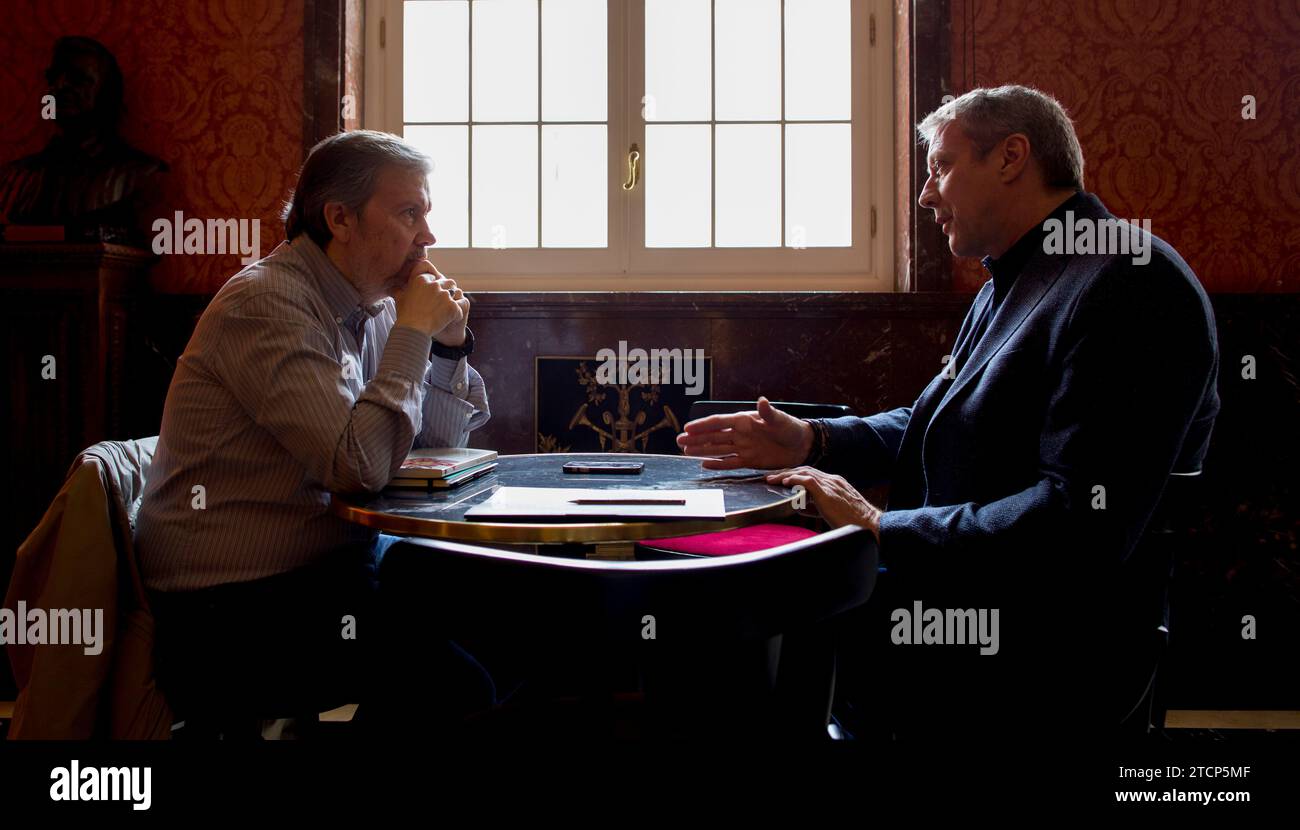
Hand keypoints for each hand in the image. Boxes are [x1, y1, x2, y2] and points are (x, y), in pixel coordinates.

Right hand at [393, 260, 464, 339]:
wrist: (413, 330)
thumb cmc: (405, 316)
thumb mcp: (399, 299)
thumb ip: (398, 289)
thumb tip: (392, 286)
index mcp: (421, 280)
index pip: (433, 275)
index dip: (434, 284)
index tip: (433, 293)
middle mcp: (434, 285)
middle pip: (447, 281)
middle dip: (447, 290)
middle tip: (443, 302)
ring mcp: (444, 295)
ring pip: (456, 291)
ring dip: (454, 298)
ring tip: (449, 309)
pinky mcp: (452, 306)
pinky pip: (461, 306)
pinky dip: (458, 313)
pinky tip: (452, 319)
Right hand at [676, 396, 813, 469]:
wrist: (802, 446)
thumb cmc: (791, 428)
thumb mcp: (780, 419)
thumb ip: (768, 412)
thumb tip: (762, 401)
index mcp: (744, 421)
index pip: (719, 422)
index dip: (703, 425)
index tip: (688, 428)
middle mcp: (740, 434)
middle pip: (714, 436)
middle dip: (696, 438)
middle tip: (679, 440)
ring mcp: (743, 448)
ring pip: (718, 449)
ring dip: (702, 450)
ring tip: (685, 450)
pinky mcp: (749, 461)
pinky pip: (729, 463)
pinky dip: (717, 464)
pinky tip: (704, 464)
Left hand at [765, 466, 881, 541]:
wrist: (869, 525)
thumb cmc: (852, 522)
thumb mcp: (831, 510)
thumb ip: (815, 506)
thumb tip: (798, 507)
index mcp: (834, 483)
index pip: (809, 473)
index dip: (793, 474)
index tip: (779, 478)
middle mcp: (832, 480)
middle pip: (804, 470)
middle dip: (785, 472)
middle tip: (770, 476)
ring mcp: (831, 484)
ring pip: (804, 473)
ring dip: (785, 475)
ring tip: (771, 479)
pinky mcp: (828, 492)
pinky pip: (808, 481)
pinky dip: (795, 480)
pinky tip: (784, 482)